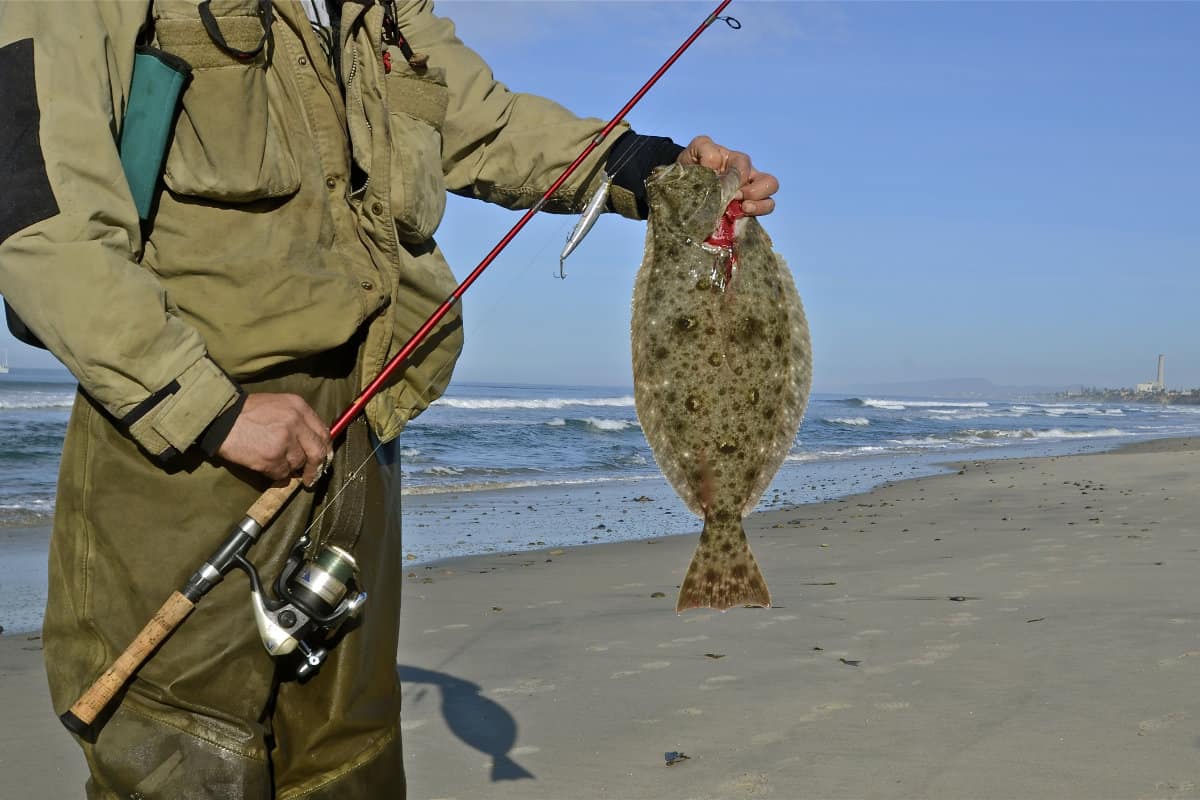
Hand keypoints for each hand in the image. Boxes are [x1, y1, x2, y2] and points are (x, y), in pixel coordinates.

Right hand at [216, 393, 331, 486]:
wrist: (220, 419)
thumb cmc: (247, 412)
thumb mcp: (278, 405)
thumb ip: (298, 420)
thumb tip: (312, 441)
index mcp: (299, 407)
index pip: (323, 432)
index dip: (325, 448)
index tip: (323, 458)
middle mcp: (295, 422)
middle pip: (318, 451)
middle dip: (316, 467)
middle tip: (310, 476)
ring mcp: (284, 441)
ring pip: (298, 464)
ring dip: (289, 467)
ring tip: (274, 460)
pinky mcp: (272, 458)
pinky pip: (282, 474)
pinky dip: (275, 474)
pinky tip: (264, 464)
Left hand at [676, 135, 778, 215]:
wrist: (684, 184)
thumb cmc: (694, 164)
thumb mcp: (696, 149)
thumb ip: (705, 149)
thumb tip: (713, 165)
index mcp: (737, 162)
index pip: (746, 166)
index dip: (738, 177)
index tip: (723, 185)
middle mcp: (748, 180)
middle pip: (770, 183)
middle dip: (756, 192)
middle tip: (736, 198)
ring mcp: (748, 198)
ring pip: (768, 203)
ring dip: (758, 207)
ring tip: (742, 210)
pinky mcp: (743, 215)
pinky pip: (756, 220)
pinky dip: (750, 221)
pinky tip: (735, 221)